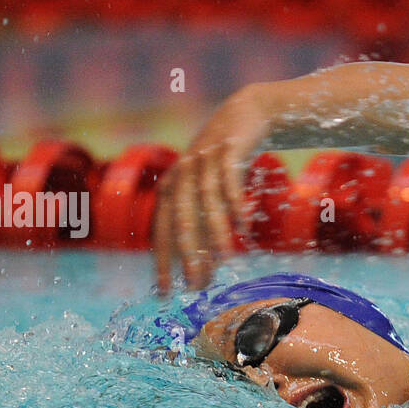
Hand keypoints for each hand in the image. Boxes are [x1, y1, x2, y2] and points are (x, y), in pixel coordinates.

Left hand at [153, 83, 268, 292]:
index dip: (162, 264)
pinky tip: (243, 227)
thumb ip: (204, 223)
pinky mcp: (228, 149)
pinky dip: (235, 203)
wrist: (247, 114)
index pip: (161, 233)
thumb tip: (205, 266)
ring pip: (205, 203)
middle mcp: (182, 175)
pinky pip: (229, 180)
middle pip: (180, 221)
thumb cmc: (227, 163)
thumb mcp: (210, 192)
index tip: (166, 293)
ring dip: (216, 233)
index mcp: (172, 189)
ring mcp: (204, 160)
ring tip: (227, 262)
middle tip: (195, 285)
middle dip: (187, 255)